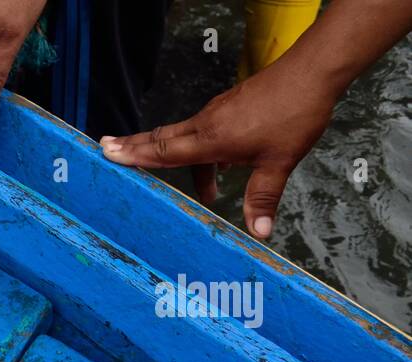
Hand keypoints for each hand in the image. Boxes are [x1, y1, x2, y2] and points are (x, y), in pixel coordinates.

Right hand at [98, 58, 338, 239]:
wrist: (312, 73)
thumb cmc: (295, 114)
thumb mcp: (279, 163)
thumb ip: (263, 197)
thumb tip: (258, 233)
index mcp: (212, 140)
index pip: (164, 151)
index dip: (135, 155)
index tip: (107, 152)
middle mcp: (207, 124)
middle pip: (161, 138)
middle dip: (133, 145)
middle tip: (105, 148)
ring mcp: (217, 113)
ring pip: (181, 135)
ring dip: (166, 151)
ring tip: (175, 175)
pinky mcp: (228, 107)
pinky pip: (201, 131)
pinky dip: (195, 148)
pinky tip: (217, 165)